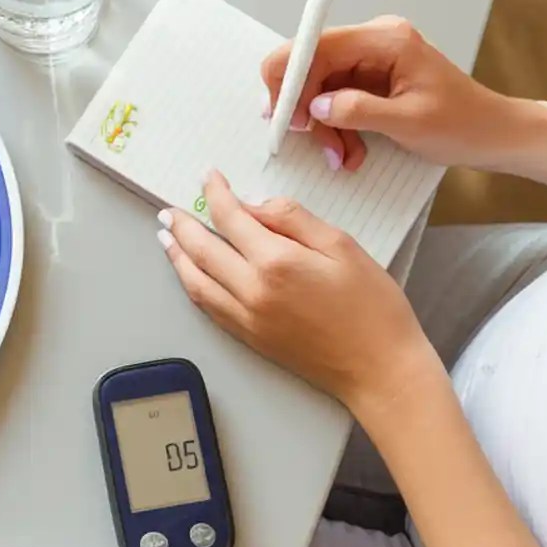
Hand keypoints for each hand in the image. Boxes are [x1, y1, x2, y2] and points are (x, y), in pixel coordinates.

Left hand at [158, 170, 441, 412]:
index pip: (230, 218)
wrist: (379, 369)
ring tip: (166, 239)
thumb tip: (256, 205)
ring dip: (177, 258)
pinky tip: (190, 276)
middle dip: (182, 227)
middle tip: (169, 211)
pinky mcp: (250, 339)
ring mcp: (247, 319)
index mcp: (276, 262)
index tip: (209, 177)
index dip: (216, 194)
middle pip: (202, 251)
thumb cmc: (372, 307)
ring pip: (197, 282)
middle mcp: (252, 291)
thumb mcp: (341, 246)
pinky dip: (193, 286)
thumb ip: (293, 220)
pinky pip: (209, 307)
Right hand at [262, 16, 509, 171]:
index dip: (291, 77)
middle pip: (312, 67)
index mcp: (386, 39)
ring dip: (323, 127)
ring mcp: (371, 61)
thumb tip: (315, 107)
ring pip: (320, 90)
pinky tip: (349, 152)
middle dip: (305, 109)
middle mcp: (374, 42)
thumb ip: (358, 111)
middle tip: (309, 141)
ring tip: (341, 157)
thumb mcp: (409, 123)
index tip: (280, 114)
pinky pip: (335, 102)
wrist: (492, 135)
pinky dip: (336, 130)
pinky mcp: (370, 82)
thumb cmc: (463, 124)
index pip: (317, 45)